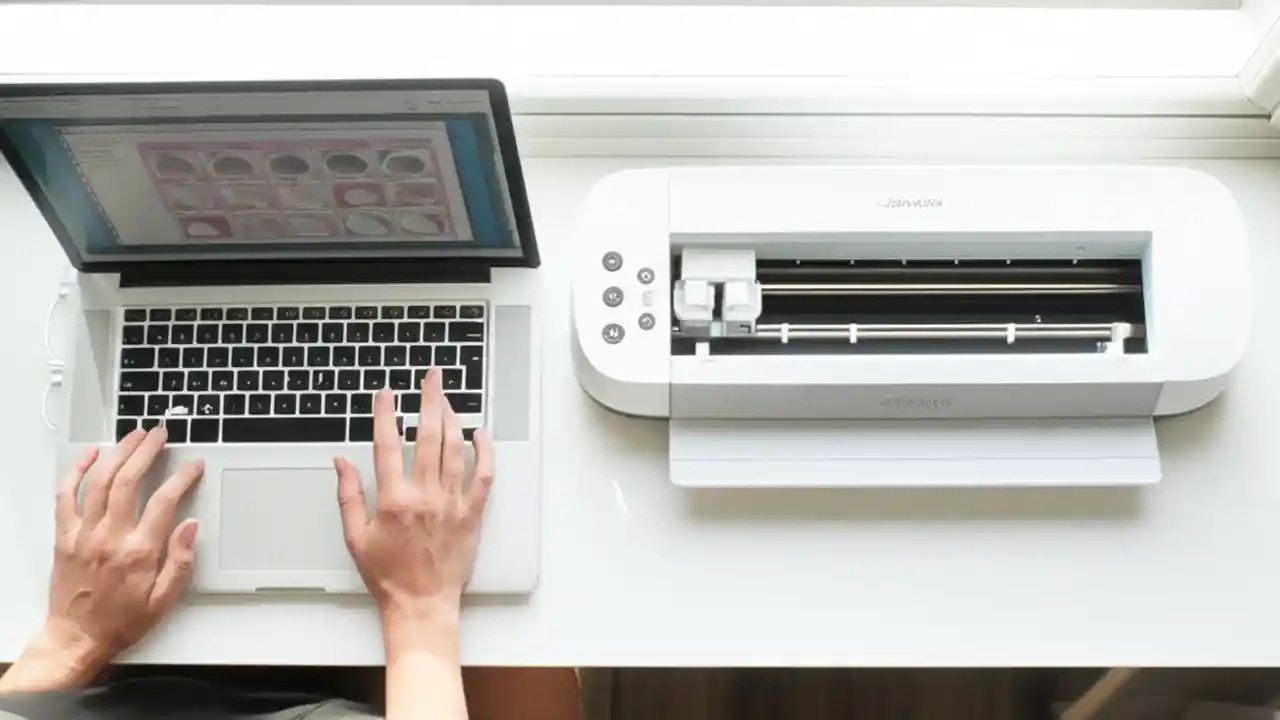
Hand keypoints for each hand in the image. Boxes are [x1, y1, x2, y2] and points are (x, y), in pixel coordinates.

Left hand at [0, 428, 202, 692]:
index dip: (182, 477)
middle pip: (127, 481)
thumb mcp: (163, 601)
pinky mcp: (64, 536)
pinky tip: (89, 456)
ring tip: (133, 436)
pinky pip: (65, 496)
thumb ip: (180, 562)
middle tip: (159, 434)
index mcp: (138, 552)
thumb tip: (190, 527)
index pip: (164, 502)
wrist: (76, 638)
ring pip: (98, 482)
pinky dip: (75, 472)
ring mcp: (83, 534)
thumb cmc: (120, 621)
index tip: (192, 465)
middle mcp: (109, 537)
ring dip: (117, 454)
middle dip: (146, 452)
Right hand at [334, 369, 493, 625]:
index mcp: (393, 500)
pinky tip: (480, 433)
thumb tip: (341, 461)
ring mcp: (451, 503)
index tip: (386, 393)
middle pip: (427, 436)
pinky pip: (484, 475)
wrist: (421, 604)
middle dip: (429, 400)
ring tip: (448, 397)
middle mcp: (424, 496)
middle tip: (431, 377)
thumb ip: (347, 495)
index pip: (387, 445)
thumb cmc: (388, 575)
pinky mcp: (472, 513)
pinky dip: (485, 451)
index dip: (386, 414)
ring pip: (455, 449)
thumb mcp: (354, 537)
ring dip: (453, 418)